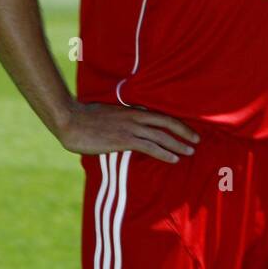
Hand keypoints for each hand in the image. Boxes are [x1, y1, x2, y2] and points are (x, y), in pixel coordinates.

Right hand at [55, 100, 198, 163]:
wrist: (70, 120)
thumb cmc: (86, 118)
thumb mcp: (110, 114)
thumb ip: (124, 119)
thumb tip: (132, 127)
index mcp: (133, 110)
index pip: (162, 116)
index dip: (178, 123)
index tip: (189, 130)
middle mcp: (135, 117)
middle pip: (167, 124)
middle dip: (184, 133)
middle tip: (197, 141)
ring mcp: (130, 128)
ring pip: (161, 136)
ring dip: (178, 144)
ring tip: (190, 151)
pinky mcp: (123, 140)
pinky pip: (149, 147)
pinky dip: (164, 153)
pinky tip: (173, 158)